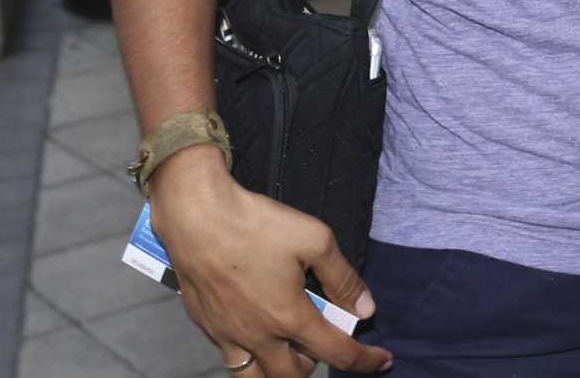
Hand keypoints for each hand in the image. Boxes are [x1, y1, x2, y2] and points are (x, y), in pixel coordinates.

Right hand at [148, 148, 391, 375]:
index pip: (336, 353)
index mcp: (290, 317)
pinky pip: (232, 358)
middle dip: (316, 365)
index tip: (383, 361)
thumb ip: (343, 278)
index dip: (365, 360)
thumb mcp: (314, 239)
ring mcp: (227, 337)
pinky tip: (256, 331)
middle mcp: (258, 337)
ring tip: (291, 350)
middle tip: (326, 340)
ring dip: (280, 371)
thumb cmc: (257, 225)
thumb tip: (366, 309)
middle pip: (293, 376)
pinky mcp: (206, 328)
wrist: (197, 218)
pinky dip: (251, 356)